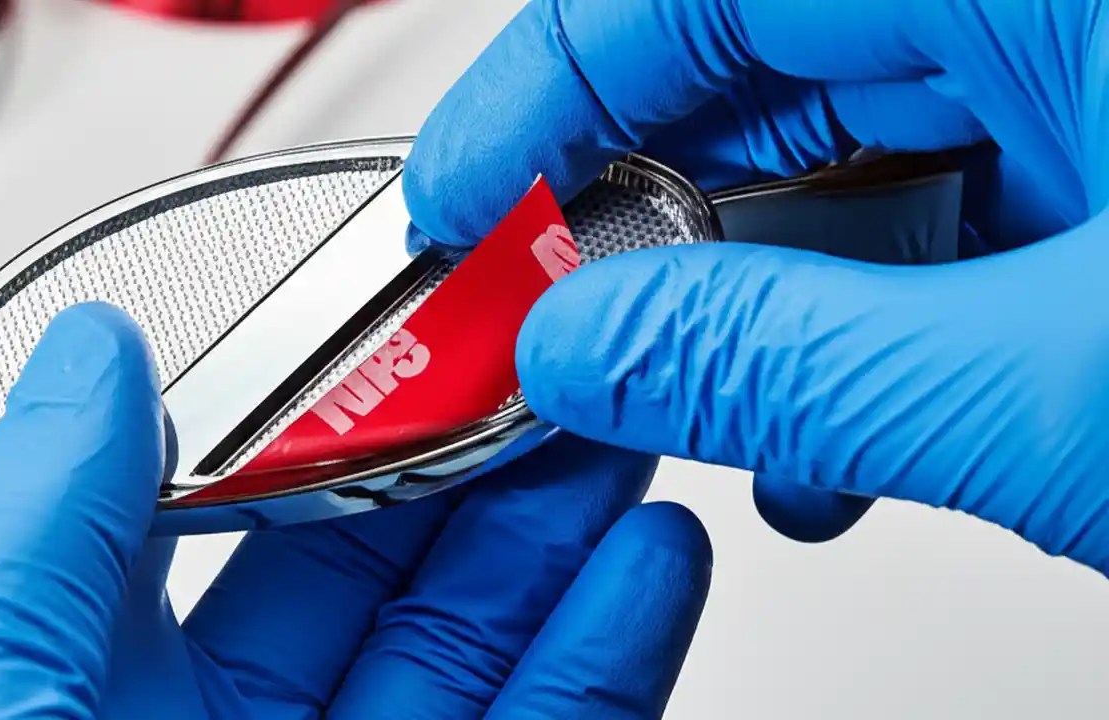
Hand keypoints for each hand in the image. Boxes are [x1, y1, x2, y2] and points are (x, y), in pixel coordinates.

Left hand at [0, 303, 711, 718]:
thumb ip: (27, 546)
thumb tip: (88, 365)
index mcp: (97, 702)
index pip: (217, 520)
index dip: (307, 417)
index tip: (386, 333)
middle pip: (378, 570)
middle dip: (471, 454)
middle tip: (550, 360)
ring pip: (480, 643)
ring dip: (560, 532)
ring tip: (626, 425)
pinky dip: (610, 648)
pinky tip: (649, 563)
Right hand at [404, 0, 1108, 573]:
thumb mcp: (1050, 391)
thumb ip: (786, 363)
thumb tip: (587, 349)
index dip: (551, 87)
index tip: (462, 193)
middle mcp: (1065, 22)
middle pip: (764, 84)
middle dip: (641, 224)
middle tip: (549, 322)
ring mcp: (1094, 100)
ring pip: (845, 175)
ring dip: (751, 311)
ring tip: (689, 412)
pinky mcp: (1108, 197)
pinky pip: (937, 237)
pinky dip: (860, 339)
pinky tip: (830, 442)